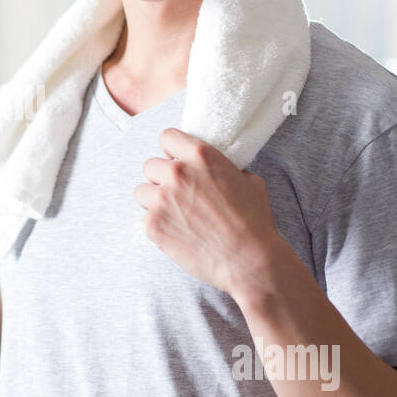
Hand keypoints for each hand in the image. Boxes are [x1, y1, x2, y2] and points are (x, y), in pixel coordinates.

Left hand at [134, 127, 285, 297]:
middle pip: (150, 165)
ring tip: (175, 215)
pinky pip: (144, 218)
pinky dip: (157, 226)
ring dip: (154, 201)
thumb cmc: (254, 222)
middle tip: (177, 195)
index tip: (176, 162)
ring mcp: (162, 199)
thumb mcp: (249, 181)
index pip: (167, 137)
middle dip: (161, 178)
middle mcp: (177, 172)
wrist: (248, 259)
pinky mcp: (153, 224)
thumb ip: (225, 168)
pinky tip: (177, 233)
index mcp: (201, 155)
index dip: (171, 151)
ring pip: (142, 192)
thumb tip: (217, 169)